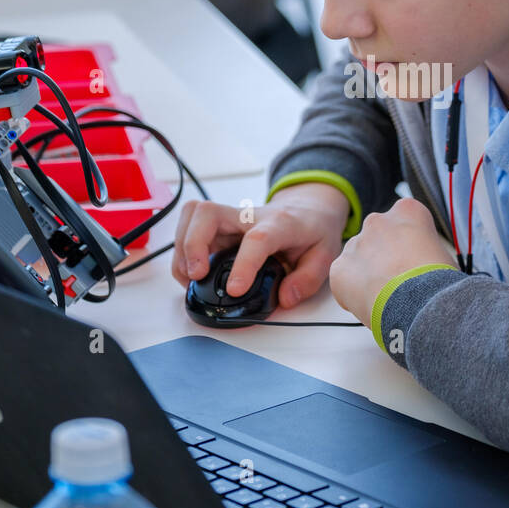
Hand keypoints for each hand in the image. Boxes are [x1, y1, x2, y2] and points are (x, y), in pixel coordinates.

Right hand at [170, 183, 350, 307]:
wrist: (308, 208)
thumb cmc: (313, 230)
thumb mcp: (326, 256)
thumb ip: (307, 280)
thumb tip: (284, 299)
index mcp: (280, 224)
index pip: (257, 239)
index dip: (243, 265)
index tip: (234, 290)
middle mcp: (249, 216)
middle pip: (208, 213)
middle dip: (193, 245)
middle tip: (196, 276)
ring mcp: (230, 218)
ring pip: (192, 217)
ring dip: (182, 249)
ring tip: (190, 278)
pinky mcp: (218, 225)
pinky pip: (189, 227)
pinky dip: (182, 251)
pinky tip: (191, 272)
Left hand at [329, 198, 454, 324]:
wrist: (419, 304)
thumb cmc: (437, 282)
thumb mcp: (443, 254)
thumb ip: (425, 249)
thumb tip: (424, 265)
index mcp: (407, 211)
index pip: (405, 221)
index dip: (410, 245)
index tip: (414, 261)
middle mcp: (378, 221)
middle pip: (379, 238)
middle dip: (385, 257)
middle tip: (399, 281)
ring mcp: (355, 243)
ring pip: (359, 259)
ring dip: (368, 273)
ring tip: (387, 296)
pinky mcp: (339, 268)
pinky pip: (344, 280)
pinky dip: (353, 292)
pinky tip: (371, 303)